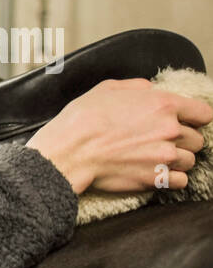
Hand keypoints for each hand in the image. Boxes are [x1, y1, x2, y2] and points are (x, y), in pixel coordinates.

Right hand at [26, 78, 211, 193]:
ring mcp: (165, 156)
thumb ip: (136, 87)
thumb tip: (149, 90)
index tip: (185, 123)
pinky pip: (181, 181)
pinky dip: (172, 178)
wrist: (68, 153)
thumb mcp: (106, 89)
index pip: (203, 113)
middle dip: (182, 141)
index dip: (194, 118)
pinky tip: (156, 173)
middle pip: (197, 139)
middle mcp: (171, 130)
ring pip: (190, 160)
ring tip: (155, 159)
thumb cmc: (82, 120)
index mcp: (163, 104)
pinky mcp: (157, 178)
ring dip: (177, 160)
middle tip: (160, 142)